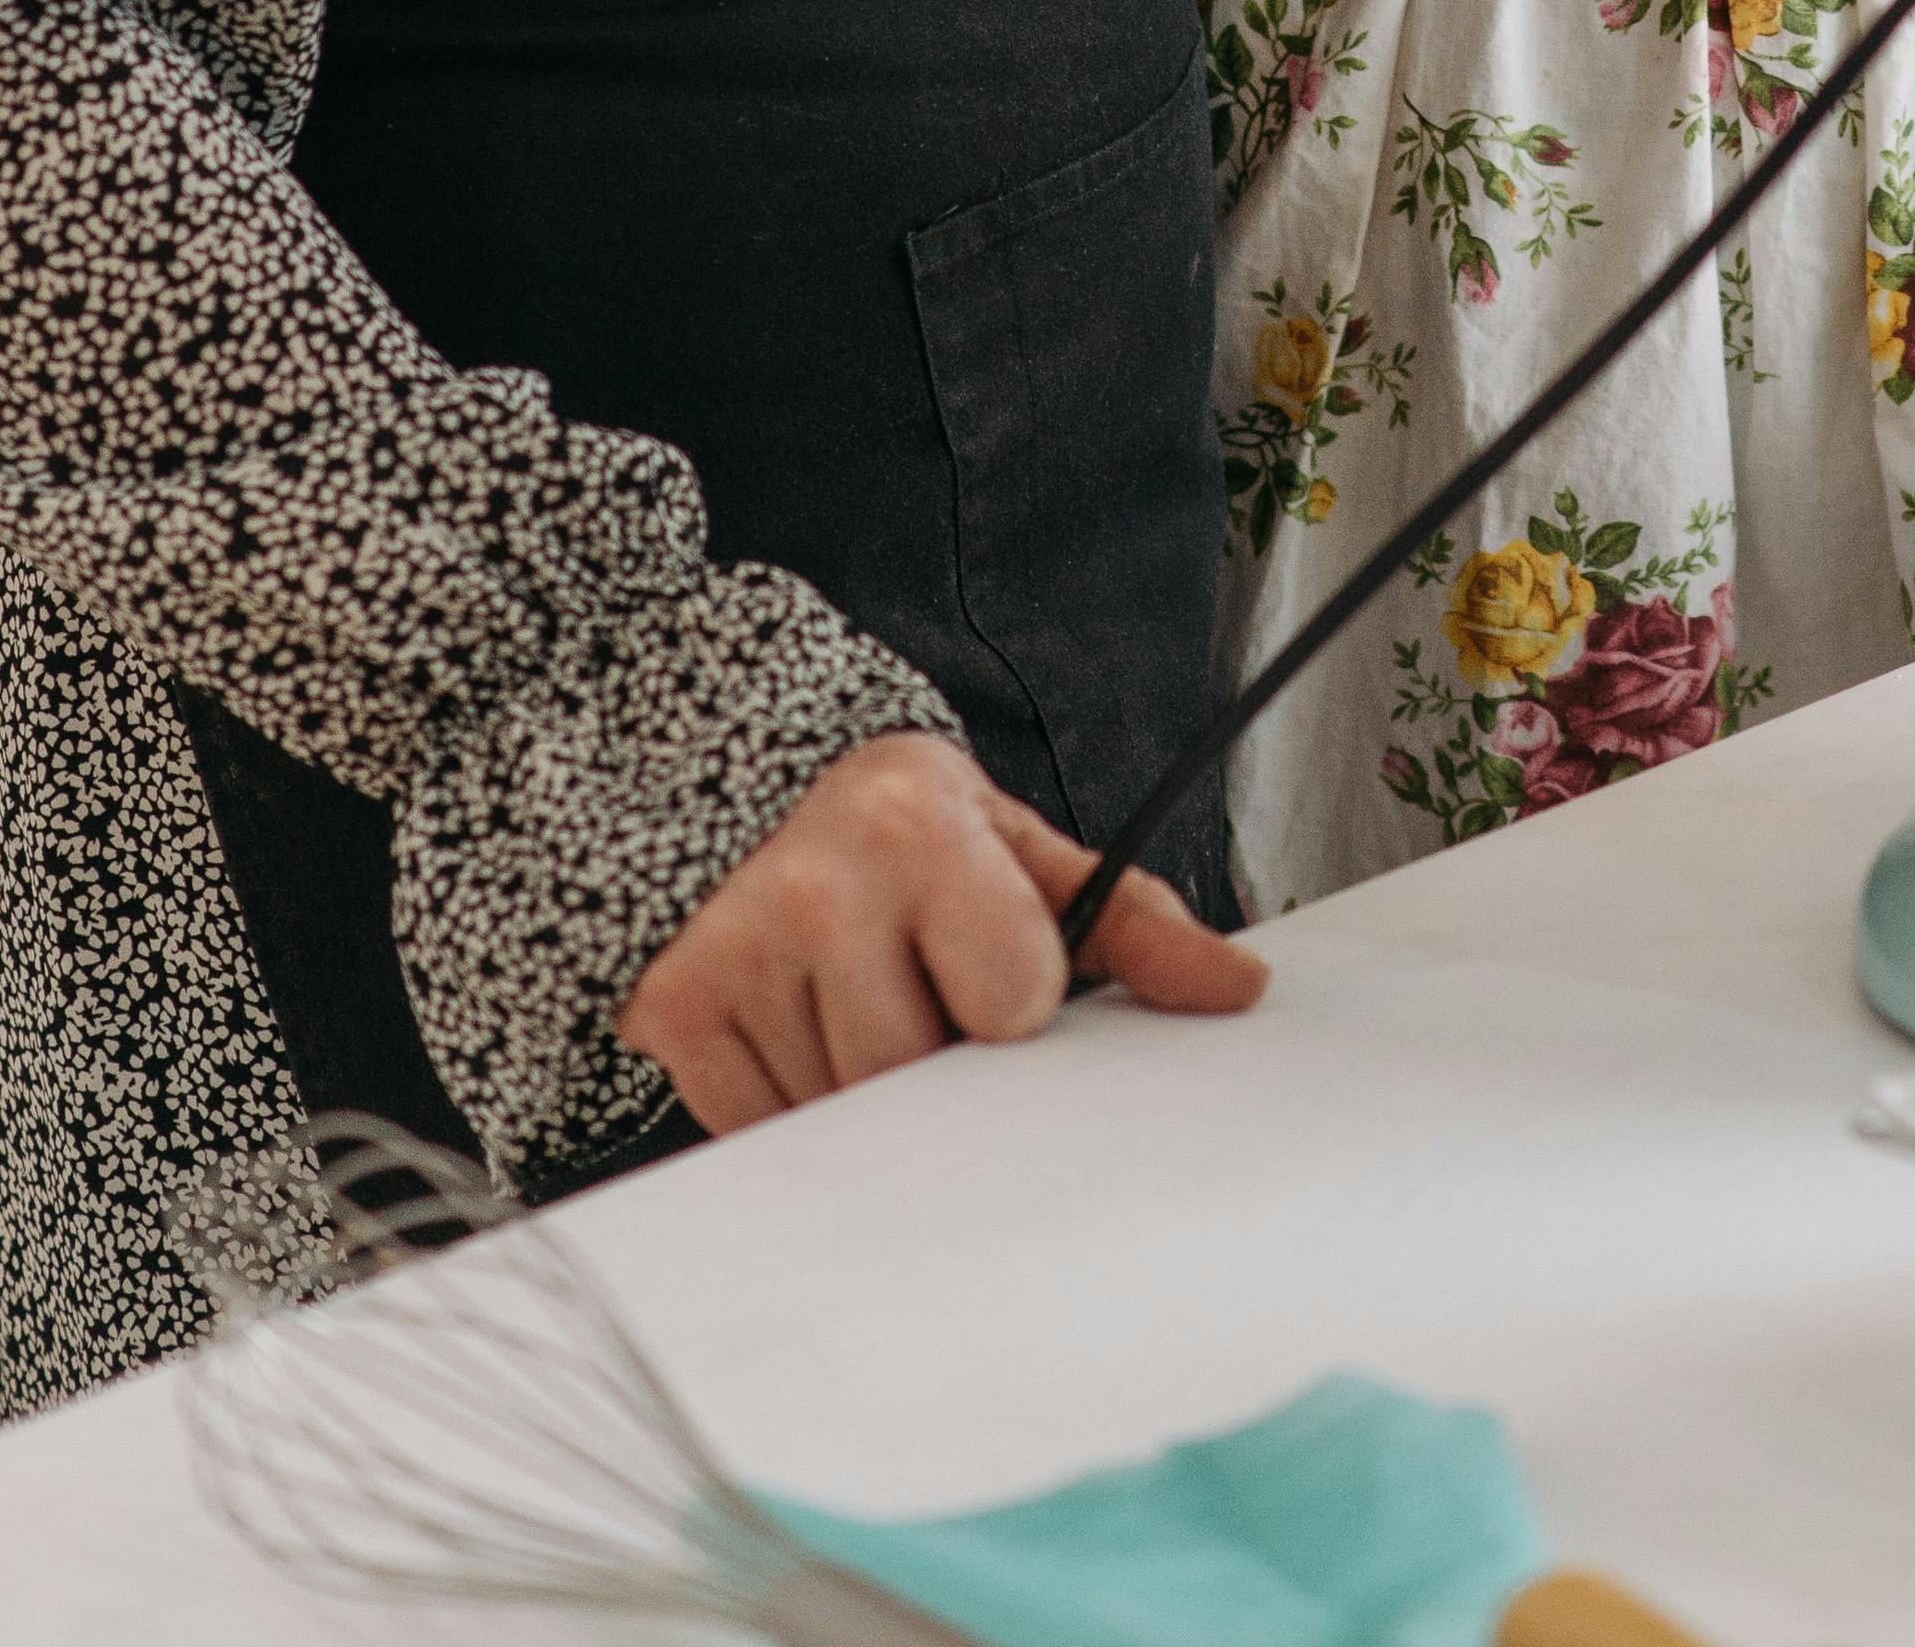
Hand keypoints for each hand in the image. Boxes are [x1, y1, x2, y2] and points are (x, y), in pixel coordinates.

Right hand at [616, 730, 1260, 1132]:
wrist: (733, 781)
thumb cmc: (903, 829)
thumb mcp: (1019, 849)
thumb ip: (1131, 921)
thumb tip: (1239, 989)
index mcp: (917, 823)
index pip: (1012, 998)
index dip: (1011, 1002)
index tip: (988, 964)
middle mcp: (817, 882)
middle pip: (921, 1073)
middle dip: (934, 1055)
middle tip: (917, 985)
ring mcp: (733, 951)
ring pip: (845, 1115)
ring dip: (866, 1092)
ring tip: (854, 998)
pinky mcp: (675, 1014)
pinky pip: (768, 1133)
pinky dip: (796, 1108)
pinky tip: (798, 1028)